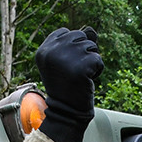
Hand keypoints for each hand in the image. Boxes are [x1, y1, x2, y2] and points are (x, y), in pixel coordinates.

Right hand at [34, 27, 101, 141]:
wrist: (66, 112)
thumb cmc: (67, 86)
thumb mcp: (65, 62)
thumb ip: (75, 44)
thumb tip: (91, 29)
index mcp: (43, 51)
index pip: (65, 32)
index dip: (72, 47)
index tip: (68, 65)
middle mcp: (51, 52)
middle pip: (79, 36)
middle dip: (84, 52)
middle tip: (76, 71)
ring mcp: (65, 58)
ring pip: (91, 46)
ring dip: (91, 61)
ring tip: (81, 76)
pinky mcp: (80, 67)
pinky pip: (98, 59)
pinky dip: (98, 70)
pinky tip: (87, 80)